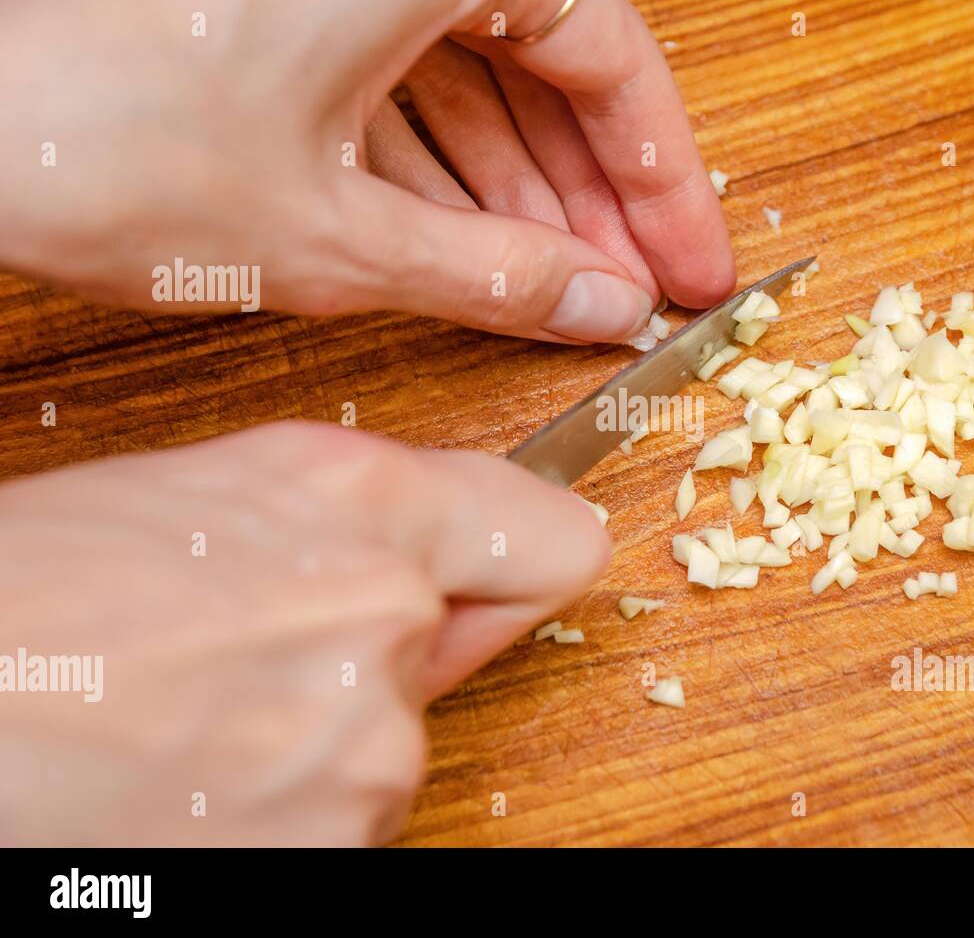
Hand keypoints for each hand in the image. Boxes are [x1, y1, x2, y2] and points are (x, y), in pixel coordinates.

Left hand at [0, 0, 734, 342]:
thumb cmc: (105, 139)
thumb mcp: (338, 235)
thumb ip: (498, 273)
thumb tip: (604, 306)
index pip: (610, 52)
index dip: (663, 178)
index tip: (693, 264)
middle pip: (550, 63)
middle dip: (595, 193)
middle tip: (633, 292)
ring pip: (478, 75)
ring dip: (524, 189)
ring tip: (563, 290)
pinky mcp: (284, 5)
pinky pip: (404, 80)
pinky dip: (445, 167)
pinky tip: (478, 248)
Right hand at [0, 422, 608, 844]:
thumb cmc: (25, 597)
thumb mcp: (190, 500)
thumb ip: (333, 525)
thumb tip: (413, 565)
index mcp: (356, 502)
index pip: (549, 535)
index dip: (527, 552)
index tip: (504, 568)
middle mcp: (386, 618)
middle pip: (453, 648)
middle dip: (382, 653)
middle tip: (255, 655)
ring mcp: (366, 748)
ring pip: (389, 739)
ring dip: (317, 734)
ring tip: (188, 720)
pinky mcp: (338, 846)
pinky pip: (344, 815)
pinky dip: (284, 803)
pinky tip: (186, 781)